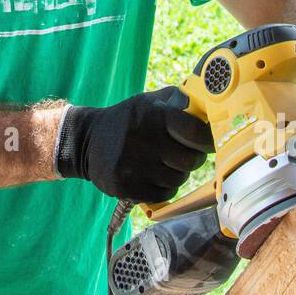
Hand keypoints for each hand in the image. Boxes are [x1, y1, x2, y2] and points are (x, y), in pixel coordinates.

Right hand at [55, 86, 213, 202]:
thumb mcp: (147, 101)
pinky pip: (163, 194)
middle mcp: (142, 140)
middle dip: (191, 158)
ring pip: (178, 179)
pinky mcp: (125, 187)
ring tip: (162, 163)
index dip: (205, 139)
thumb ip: (178, 100)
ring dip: (176, 173)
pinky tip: (151, 176)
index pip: (194, 132)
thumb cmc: (127, 120)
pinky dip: (163, 187)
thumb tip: (209, 106)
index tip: (205, 141)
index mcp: (151, 115)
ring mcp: (133, 166)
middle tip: (181, 153)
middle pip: (190, 160)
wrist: (86, 141)